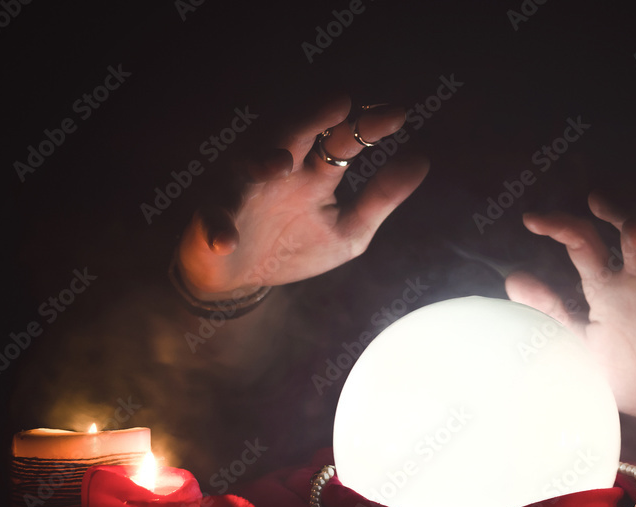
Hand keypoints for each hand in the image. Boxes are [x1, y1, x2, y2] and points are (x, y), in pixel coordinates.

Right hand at [177, 96, 429, 299]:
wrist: (240, 277)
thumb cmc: (296, 247)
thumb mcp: (349, 229)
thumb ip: (382, 198)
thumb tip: (422, 159)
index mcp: (314, 170)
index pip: (342, 138)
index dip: (367, 125)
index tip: (399, 113)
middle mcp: (278, 170)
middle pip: (294, 133)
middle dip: (314, 117)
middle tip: (341, 100)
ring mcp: (243, 191)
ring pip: (248, 166)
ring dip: (261, 162)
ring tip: (278, 164)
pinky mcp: (212, 220)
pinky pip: (213, 221)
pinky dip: (217, 230)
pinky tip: (225, 241)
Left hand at [505, 192, 635, 428]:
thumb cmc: (631, 367)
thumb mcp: (581, 335)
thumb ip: (550, 307)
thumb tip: (513, 277)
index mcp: (610, 288)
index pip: (585, 245)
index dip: (561, 227)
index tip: (531, 220)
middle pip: (632, 240)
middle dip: (615, 216)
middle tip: (592, 200)